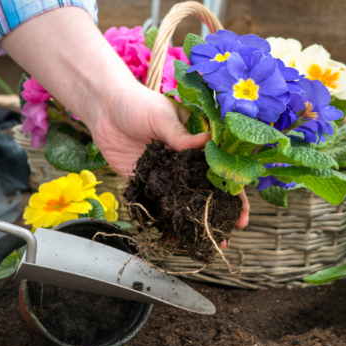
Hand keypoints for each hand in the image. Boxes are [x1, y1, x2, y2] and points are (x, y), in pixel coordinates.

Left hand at [88, 84, 250, 239]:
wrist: (103, 109)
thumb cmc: (136, 103)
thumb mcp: (161, 116)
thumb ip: (180, 135)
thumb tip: (207, 142)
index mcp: (196, 140)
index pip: (221, 165)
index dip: (234, 187)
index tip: (242, 208)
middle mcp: (185, 159)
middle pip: (208, 188)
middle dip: (221, 211)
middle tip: (231, 231)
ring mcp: (167, 172)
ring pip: (186, 200)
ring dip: (196, 220)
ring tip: (206, 242)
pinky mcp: (147, 181)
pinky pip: (159, 204)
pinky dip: (166, 220)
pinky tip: (174, 238)